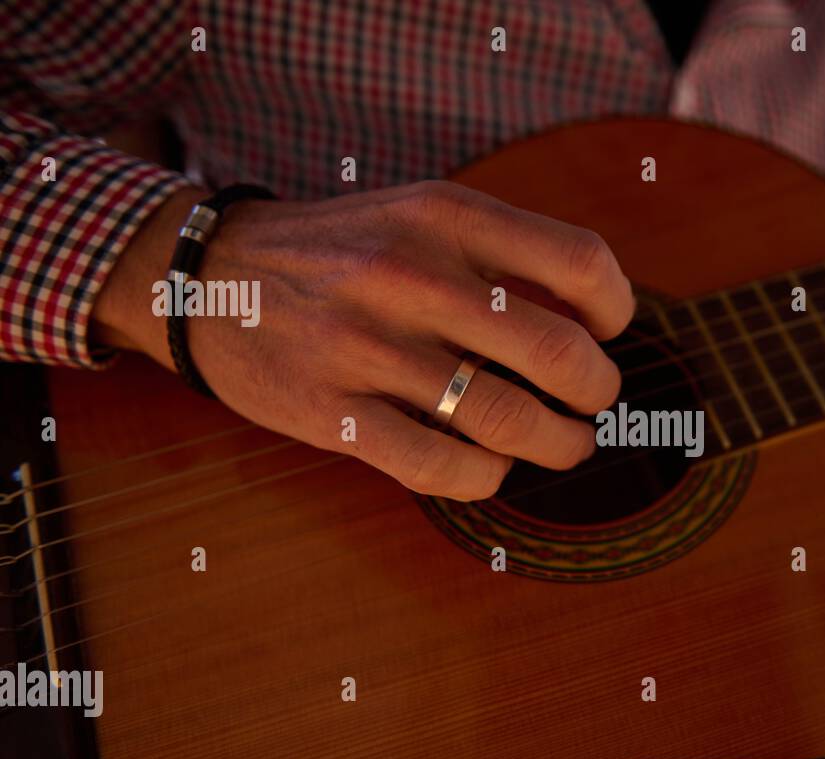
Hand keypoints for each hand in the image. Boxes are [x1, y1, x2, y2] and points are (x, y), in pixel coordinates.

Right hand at [92, 181, 634, 499]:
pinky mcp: (331, 414)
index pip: (579, 262)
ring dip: (558, 445)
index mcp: (444, 217)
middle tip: (593, 403)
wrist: (209, 274)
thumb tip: (595, 317)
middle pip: (559, 354)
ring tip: (565, 445)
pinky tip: (491, 466)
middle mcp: (410, 276)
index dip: (615, 309)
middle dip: (597, 392)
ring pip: (507, 420)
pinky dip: (486, 477)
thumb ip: (499, 252)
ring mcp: (367, 348)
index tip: (607, 330)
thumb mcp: (419, 214)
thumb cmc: (342, 251)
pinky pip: (440, 467)